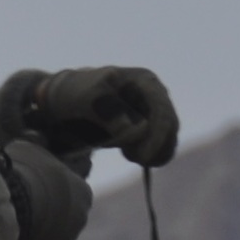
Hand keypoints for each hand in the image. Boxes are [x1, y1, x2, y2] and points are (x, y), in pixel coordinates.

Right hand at [0, 137, 93, 239]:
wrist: (14, 205)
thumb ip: (37, 148)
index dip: (50, 182)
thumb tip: (34, 139)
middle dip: (45, 206)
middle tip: (21, 198)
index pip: (71, 186)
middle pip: (61, 211)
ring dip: (34, 224)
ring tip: (12, 214)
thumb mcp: (29, 148)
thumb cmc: (24, 172)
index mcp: (82, 192)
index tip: (34, 179)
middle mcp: (80, 218)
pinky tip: (10, 231)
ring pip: (48, 231)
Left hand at [33, 65, 180, 167]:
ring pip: (168, 139)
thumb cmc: (80, 94)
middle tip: (134, 158)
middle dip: (154, 147)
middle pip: (169, 127)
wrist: (70, 100)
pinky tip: (129, 153)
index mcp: (146, 81)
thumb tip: (139, 132)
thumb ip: (113, 115)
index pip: (161, 110)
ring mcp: (155, 112)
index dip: (157, 136)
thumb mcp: (91, 100)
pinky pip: (161, 147)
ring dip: (152, 153)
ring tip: (127, 153)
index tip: (143, 158)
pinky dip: (150, 156)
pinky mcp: (151, 128)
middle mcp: (156, 96)